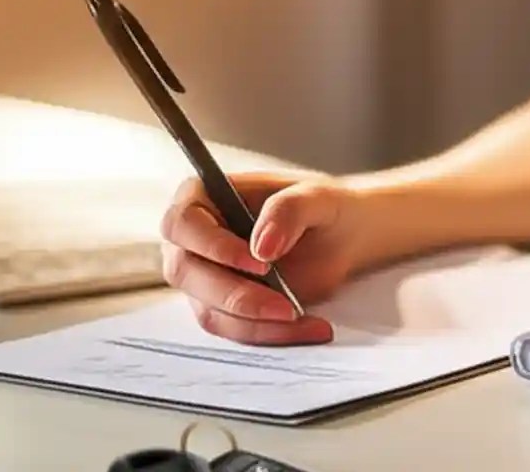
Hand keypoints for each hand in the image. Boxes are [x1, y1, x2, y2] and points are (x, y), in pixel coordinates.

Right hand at [160, 171, 361, 345]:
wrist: (345, 237)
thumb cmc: (324, 207)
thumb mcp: (318, 198)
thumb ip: (288, 211)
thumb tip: (261, 246)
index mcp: (203, 196)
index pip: (183, 223)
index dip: (214, 246)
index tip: (260, 264)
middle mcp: (192, 238)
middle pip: (187, 273)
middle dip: (236, 295)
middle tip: (286, 306)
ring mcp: (203, 276)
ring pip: (209, 310)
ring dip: (256, 323)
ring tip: (305, 320)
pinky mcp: (222, 307)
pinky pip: (233, 329)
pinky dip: (268, 333)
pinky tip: (307, 327)